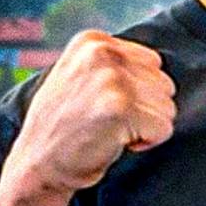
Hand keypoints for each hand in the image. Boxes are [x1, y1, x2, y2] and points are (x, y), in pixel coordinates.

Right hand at [7, 31, 175, 200]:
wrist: (38, 165)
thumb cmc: (64, 127)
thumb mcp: (80, 76)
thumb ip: (115, 64)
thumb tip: (157, 66)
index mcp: (93, 41)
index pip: (153, 64)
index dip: (138, 93)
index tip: (106, 106)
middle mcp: (102, 53)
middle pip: (165, 84)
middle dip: (145, 110)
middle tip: (108, 122)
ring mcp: (111, 78)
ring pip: (168, 107)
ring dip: (145, 127)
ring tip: (110, 131)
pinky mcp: (121, 107)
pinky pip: (163, 128)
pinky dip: (147, 143)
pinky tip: (116, 142)